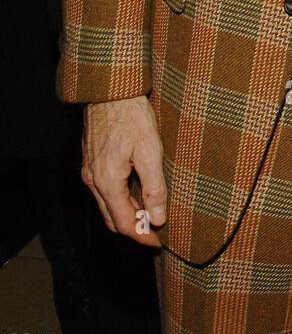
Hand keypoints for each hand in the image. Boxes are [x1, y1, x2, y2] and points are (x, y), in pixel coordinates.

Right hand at [82, 95, 166, 247]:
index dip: (142, 237)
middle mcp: (93, 180)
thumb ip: (154, 187)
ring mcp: (89, 170)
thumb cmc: (131, 115)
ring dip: (126, 215)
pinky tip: (136, 194)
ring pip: (106, 205)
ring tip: (149, 216)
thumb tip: (158, 218)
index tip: (159, 244)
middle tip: (156, 234)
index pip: (124, 223)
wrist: (110, 88)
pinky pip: (103, 191)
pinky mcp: (91, 160)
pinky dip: (119, 200)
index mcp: (107, 182)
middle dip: (133, 230)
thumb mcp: (150, 150)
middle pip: (112, 219)